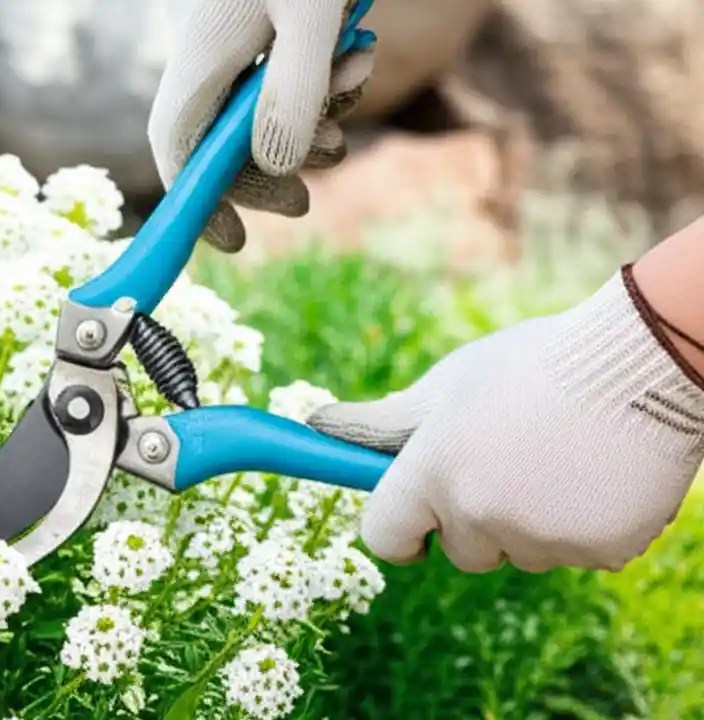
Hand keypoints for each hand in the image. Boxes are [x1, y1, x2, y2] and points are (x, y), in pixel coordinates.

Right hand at [147, 0, 375, 252]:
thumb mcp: (313, 15)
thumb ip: (293, 92)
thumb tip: (277, 166)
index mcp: (199, 53)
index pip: (179, 146)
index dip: (201, 201)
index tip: (234, 239)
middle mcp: (202, 47)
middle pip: (218, 133)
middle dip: (273, 163)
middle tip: (313, 184)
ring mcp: (227, 31)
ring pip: (256, 102)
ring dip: (312, 111)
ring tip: (354, 77)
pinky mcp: (255, 15)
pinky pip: (278, 67)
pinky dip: (318, 76)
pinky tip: (355, 53)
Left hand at [307, 268, 703, 572]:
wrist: (642, 359)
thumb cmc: (534, 363)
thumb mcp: (451, 383)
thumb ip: (387, 421)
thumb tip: (321, 423)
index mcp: (432, 472)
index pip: (383, 536)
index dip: (397, 529)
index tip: (414, 519)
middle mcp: (480, 514)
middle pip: (460, 549)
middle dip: (473, 517)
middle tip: (507, 458)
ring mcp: (543, 538)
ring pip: (520, 550)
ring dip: (529, 519)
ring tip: (558, 455)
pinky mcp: (601, 551)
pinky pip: (575, 552)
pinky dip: (582, 523)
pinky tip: (596, 472)